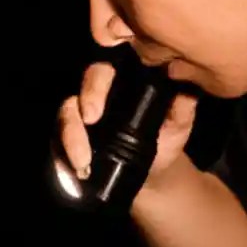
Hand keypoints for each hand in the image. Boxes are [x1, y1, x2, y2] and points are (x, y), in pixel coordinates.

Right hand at [57, 62, 197, 182]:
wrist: (153, 175)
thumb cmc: (165, 141)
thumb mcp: (178, 126)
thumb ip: (181, 108)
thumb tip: (187, 89)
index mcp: (121, 84)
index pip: (103, 72)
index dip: (95, 85)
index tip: (96, 110)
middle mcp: (97, 96)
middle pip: (80, 90)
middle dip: (81, 106)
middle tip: (89, 121)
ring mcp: (80, 118)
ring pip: (66, 116)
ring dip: (71, 137)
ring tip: (83, 162)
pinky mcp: (69, 139)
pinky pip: (59, 141)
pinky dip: (65, 155)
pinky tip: (79, 170)